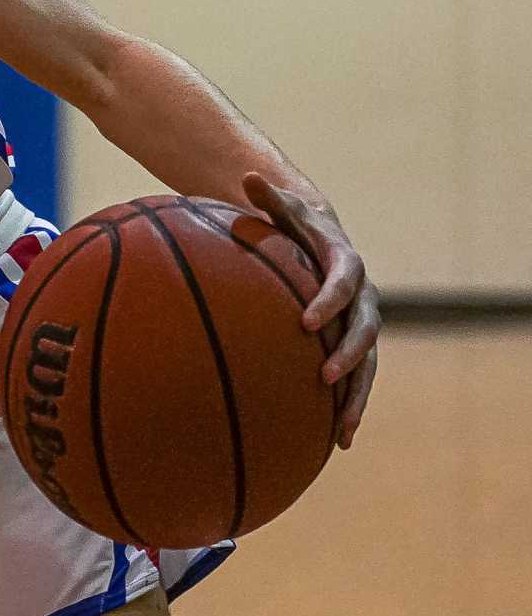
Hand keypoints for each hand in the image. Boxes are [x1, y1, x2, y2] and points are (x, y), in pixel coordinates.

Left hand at [243, 172, 379, 448]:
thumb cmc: (292, 225)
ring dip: (356, 396)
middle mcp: (363, 298)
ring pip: (368, 365)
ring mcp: (361, 325)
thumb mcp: (282, 208)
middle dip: (349, 355)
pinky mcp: (353, 348)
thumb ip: (267, 196)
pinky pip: (356, 382)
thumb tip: (247, 173)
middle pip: (366, 330)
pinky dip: (348, 408)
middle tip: (324, 376)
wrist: (322, 241)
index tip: (307, 322)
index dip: (330, 301)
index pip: (345, 282)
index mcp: (345, 264)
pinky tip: (335, 442)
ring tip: (341, 428)